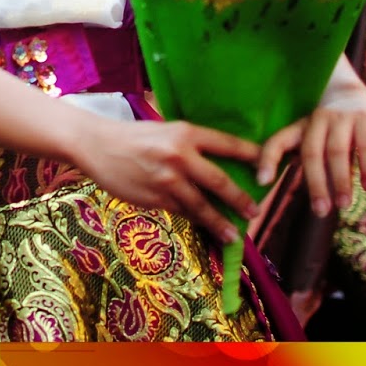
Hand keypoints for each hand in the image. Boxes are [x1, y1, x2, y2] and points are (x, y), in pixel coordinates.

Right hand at [78, 117, 262, 242]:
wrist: (96, 145)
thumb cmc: (133, 136)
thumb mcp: (164, 130)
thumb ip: (190, 145)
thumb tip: (221, 164)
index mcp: (185, 133)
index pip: (229, 145)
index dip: (253, 157)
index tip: (269, 171)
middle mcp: (179, 156)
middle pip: (220, 182)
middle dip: (241, 200)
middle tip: (255, 211)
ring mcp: (166, 180)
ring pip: (201, 206)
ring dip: (220, 223)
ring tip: (234, 236)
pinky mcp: (154, 199)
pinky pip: (180, 212)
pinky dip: (194, 220)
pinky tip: (203, 227)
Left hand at [255, 69, 365, 216]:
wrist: (351, 91)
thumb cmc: (326, 126)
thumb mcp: (311, 137)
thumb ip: (304, 162)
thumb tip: (288, 192)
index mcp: (299, 127)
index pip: (278, 142)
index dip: (267, 160)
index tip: (261, 182)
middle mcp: (317, 120)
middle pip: (311, 154)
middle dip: (316, 184)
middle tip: (320, 212)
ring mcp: (341, 117)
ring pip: (337, 151)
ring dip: (341, 180)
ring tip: (344, 205)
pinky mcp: (365, 118)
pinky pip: (365, 146)